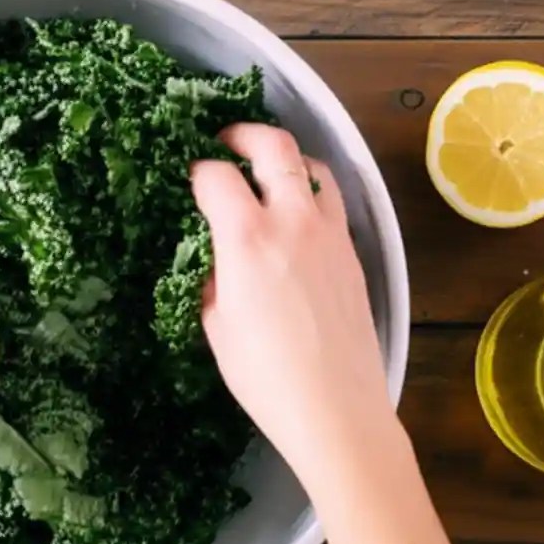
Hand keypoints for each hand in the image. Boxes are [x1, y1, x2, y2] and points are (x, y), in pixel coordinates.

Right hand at [193, 124, 392, 460]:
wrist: (337, 409)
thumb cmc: (265, 377)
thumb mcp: (217, 326)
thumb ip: (212, 278)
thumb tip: (215, 257)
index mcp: (248, 238)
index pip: (216, 176)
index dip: (196, 171)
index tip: (188, 179)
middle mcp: (294, 221)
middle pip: (275, 147)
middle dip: (245, 134)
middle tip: (226, 142)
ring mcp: (331, 234)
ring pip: (315, 167)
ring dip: (288, 160)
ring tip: (269, 173)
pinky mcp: (354, 254)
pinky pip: (334, 204)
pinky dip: (312, 194)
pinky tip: (297, 219)